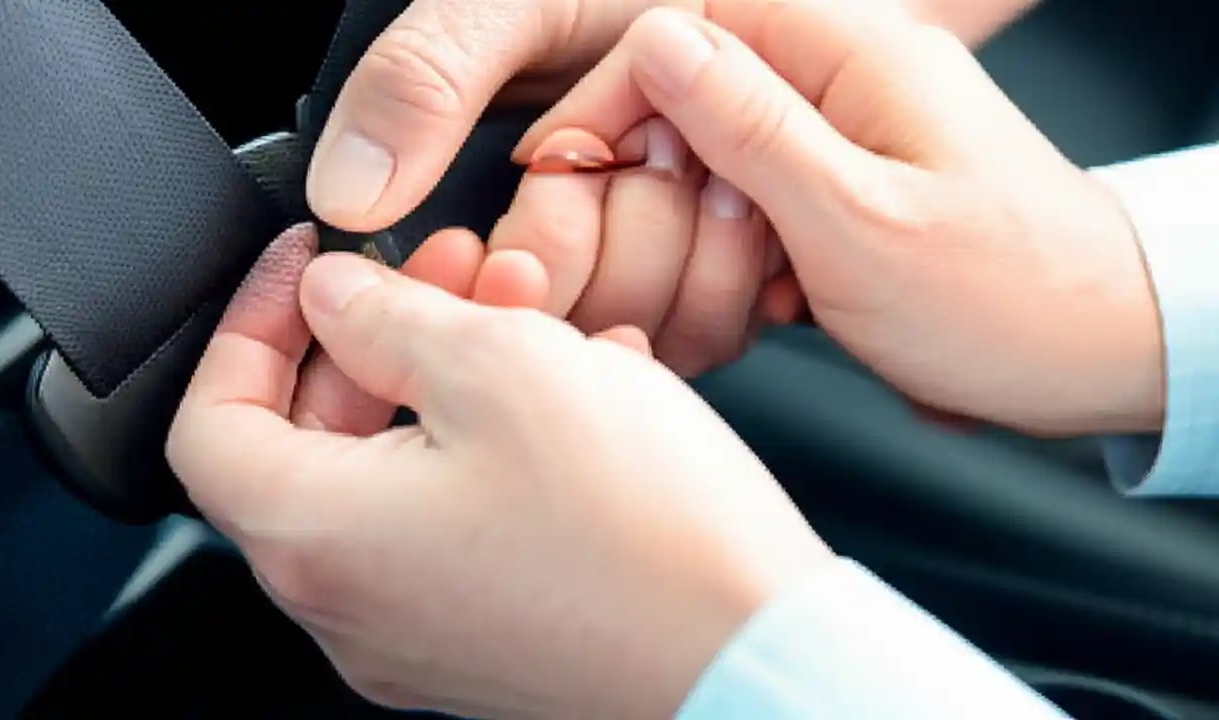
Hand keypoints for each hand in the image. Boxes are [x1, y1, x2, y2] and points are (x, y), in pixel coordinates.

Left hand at [167, 225, 831, 717]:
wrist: (757, 653)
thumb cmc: (643, 533)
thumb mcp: (500, 365)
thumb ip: (386, 314)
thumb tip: (335, 297)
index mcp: (322, 538)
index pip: (212, 419)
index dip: (250, 322)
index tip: (305, 266)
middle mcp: (353, 604)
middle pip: (308, 442)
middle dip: (372, 335)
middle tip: (441, 268)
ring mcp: (419, 629)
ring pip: (391, 473)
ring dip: (438, 380)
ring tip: (521, 318)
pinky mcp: (485, 634)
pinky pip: (452, 518)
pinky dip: (485, 442)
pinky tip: (567, 391)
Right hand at [505, 2, 1163, 436]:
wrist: (1100, 356)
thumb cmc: (1003, 298)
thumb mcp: (858, 219)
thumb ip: (752, 129)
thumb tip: (655, 47)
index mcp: (853, 52)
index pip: (691, 27)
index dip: (614, 93)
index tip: (563, 166)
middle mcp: (846, 78)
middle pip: (695, 90)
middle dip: (649, 171)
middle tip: (634, 247)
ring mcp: (846, 136)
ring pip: (717, 156)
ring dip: (694, 226)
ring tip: (721, 291)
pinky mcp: (846, 193)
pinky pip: (755, 203)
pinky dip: (736, 256)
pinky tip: (763, 306)